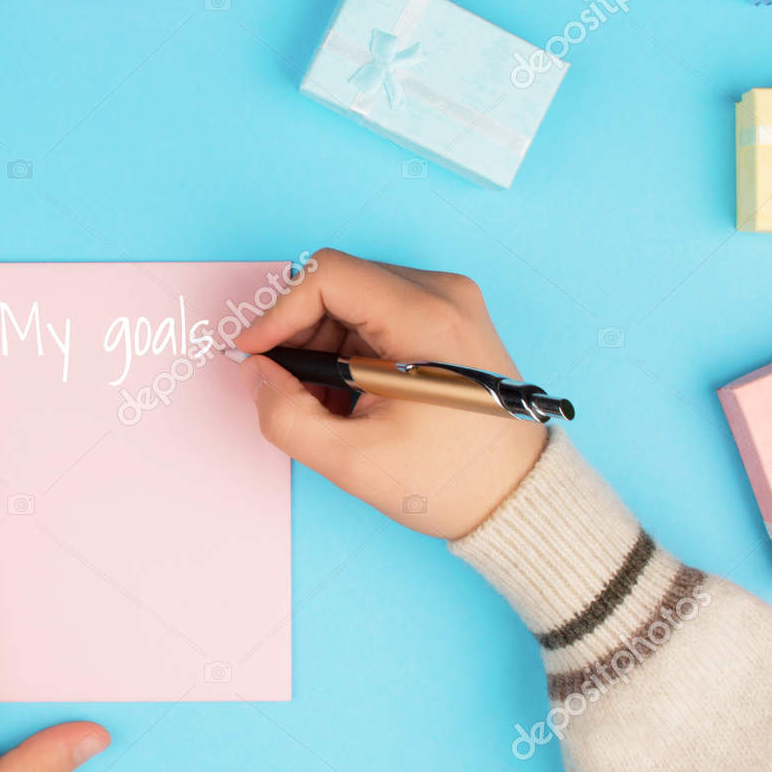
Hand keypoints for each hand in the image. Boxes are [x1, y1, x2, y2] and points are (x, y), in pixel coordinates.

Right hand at [235, 249, 548, 540]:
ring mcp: (449, 304)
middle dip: (298, 333)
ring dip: (320, 345)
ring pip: (353, 300)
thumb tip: (256, 374)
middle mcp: (443, 295)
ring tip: (320, 402)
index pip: (329, 276)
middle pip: (339, 284)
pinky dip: (347, 350)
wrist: (517, 495)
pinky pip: (376, 316)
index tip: (254, 352)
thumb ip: (285, 415)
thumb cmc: (451, 479)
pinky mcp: (446, 319)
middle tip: (285, 386)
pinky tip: (347, 395)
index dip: (278, 310)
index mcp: (426, 318)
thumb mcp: (352, 461)